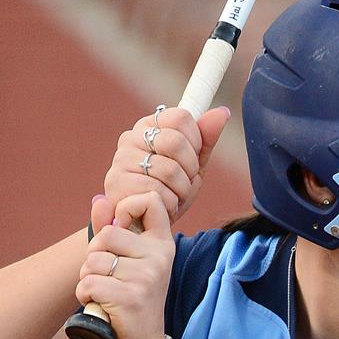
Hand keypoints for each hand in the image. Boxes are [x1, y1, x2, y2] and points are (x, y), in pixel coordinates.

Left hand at [77, 191, 173, 338]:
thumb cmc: (132, 299)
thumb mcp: (129, 261)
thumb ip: (114, 228)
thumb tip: (99, 200)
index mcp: (162, 244)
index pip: (150, 200)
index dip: (126, 207)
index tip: (120, 228)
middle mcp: (159, 257)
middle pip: (107, 234)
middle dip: (94, 255)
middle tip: (106, 274)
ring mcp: (146, 277)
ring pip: (93, 261)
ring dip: (87, 278)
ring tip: (103, 291)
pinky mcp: (130, 296)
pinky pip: (88, 282)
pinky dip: (85, 294)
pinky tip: (99, 303)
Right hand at [105, 105, 232, 223]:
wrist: (145, 225)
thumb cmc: (170, 192)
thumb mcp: (193, 166)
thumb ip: (206, 140)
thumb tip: (222, 112)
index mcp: (149, 126)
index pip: (181, 117)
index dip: (196, 141)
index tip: (193, 158)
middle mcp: (130, 137)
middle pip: (175, 142)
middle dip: (190, 168)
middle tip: (185, 182)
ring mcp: (120, 159)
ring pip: (169, 170)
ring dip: (181, 190)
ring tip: (174, 197)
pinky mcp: (116, 183)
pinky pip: (156, 191)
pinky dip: (169, 204)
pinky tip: (162, 207)